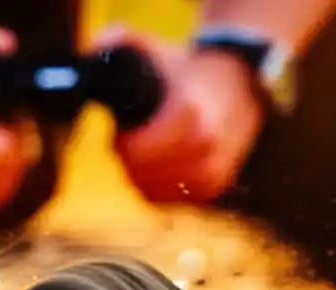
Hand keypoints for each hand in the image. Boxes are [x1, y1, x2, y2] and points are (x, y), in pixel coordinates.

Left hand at [94, 25, 265, 203]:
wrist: (241, 83)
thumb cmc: (186, 70)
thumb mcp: (154, 49)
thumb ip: (118, 43)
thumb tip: (94, 49)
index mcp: (188, 115)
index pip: (133, 154)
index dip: (120, 144)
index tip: (124, 131)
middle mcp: (205, 146)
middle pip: (139, 175)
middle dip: (128, 161)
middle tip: (134, 141)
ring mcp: (213, 170)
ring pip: (153, 192)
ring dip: (142, 177)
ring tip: (149, 152)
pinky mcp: (216, 187)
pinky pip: (171, 200)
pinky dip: (160, 189)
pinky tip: (162, 168)